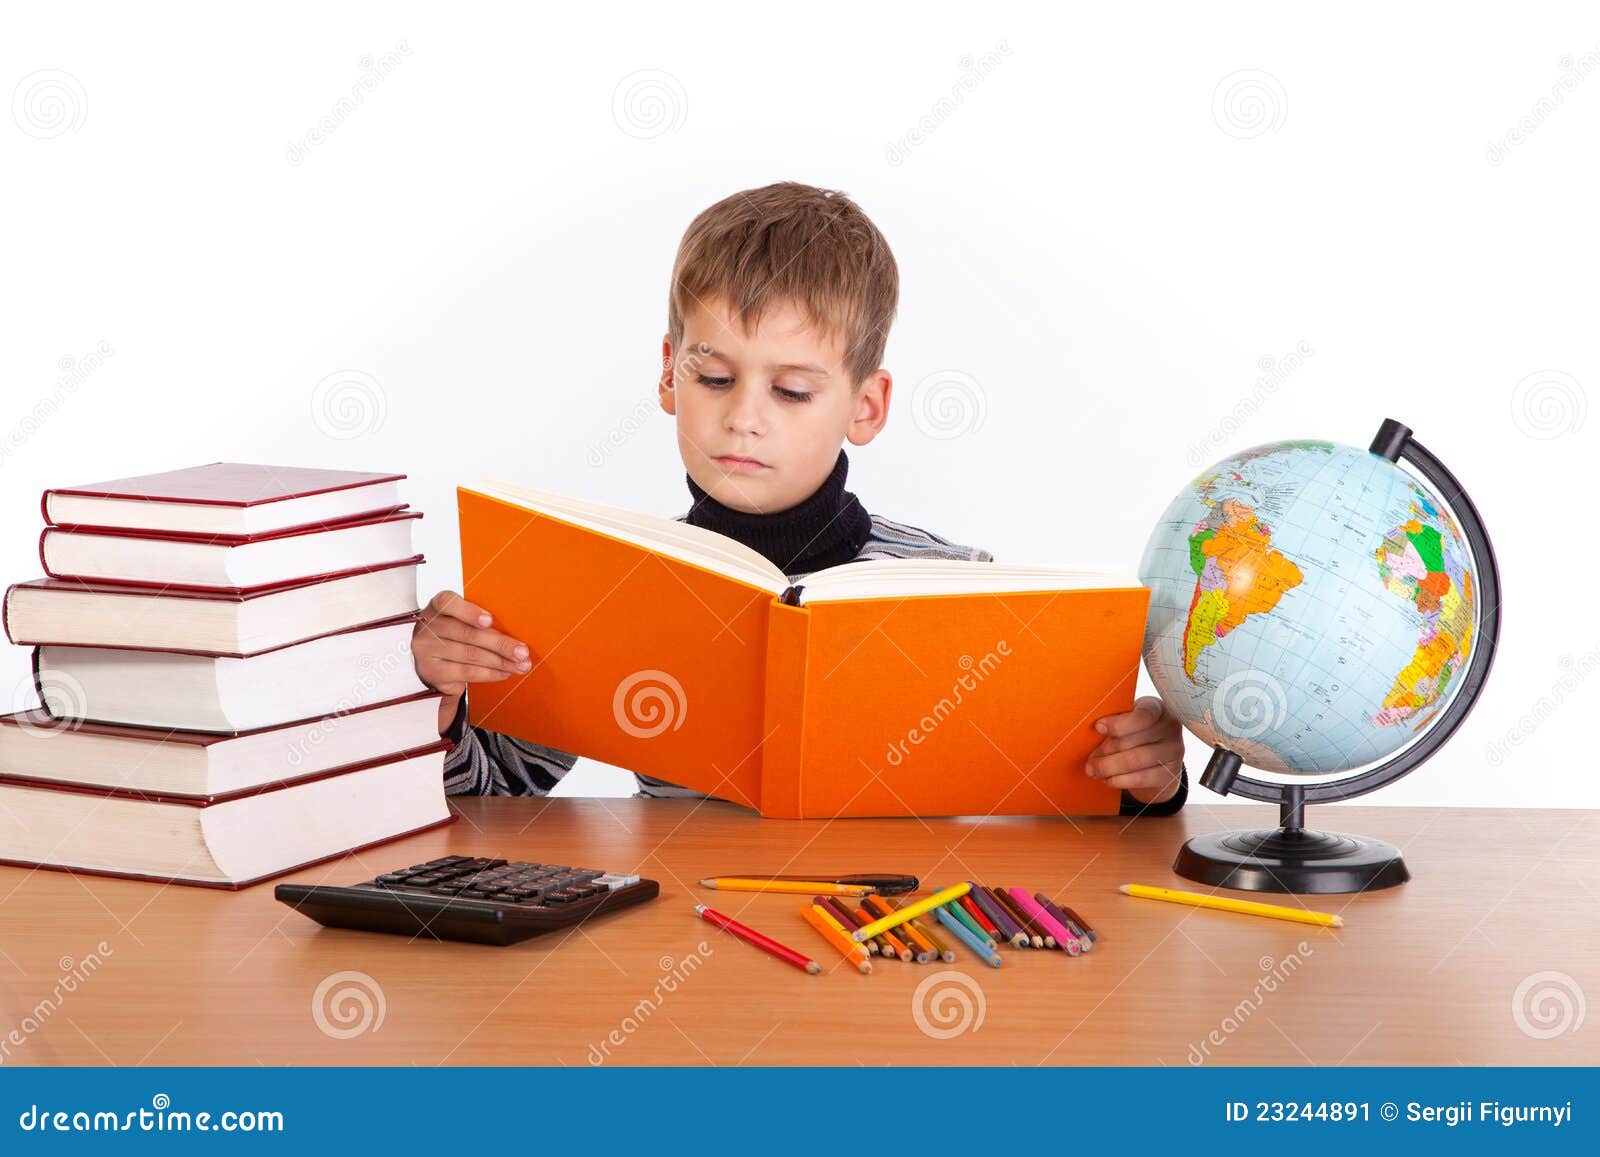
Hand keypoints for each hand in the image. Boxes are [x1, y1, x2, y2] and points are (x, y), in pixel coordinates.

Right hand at [412, 591, 531, 732]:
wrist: (431, 662)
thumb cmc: (452, 635)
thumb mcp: (458, 620)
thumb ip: (479, 619)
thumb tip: (514, 628)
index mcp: (436, 608)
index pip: (447, 603)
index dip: (469, 611)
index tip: (489, 620)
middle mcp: (429, 627)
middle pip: (468, 634)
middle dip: (500, 644)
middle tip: (522, 651)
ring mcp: (428, 651)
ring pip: (470, 655)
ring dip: (501, 661)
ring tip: (520, 664)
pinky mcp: (434, 671)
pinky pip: (467, 672)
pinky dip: (490, 673)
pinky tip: (504, 672)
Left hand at [1087, 695, 1184, 804]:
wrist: (1158, 758)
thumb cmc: (1135, 732)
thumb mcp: (1127, 718)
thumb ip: (1115, 720)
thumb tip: (1093, 731)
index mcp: (1157, 707)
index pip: (1142, 715)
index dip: (1118, 724)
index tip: (1097, 727)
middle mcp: (1170, 727)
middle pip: (1131, 740)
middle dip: (1104, 750)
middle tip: (1089, 758)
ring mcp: (1173, 751)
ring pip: (1134, 761)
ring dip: (1108, 767)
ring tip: (1092, 769)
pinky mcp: (1170, 773)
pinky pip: (1139, 778)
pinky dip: (1118, 780)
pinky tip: (1107, 779)